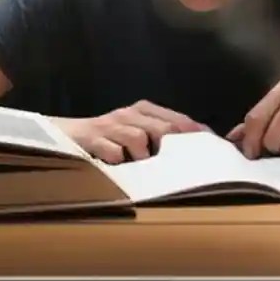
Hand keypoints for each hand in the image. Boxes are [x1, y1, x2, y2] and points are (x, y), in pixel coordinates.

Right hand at [54, 101, 207, 163]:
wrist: (65, 134)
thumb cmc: (108, 138)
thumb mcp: (136, 132)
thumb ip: (161, 138)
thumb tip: (197, 151)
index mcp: (144, 110)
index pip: (178, 119)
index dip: (197, 135)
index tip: (214, 151)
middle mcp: (129, 114)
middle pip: (163, 128)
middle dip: (177, 148)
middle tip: (188, 168)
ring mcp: (110, 125)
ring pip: (139, 138)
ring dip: (146, 157)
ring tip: (148, 171)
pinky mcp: (92, 138)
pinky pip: (113, 151)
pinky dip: (120, 161)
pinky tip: (122, 169)